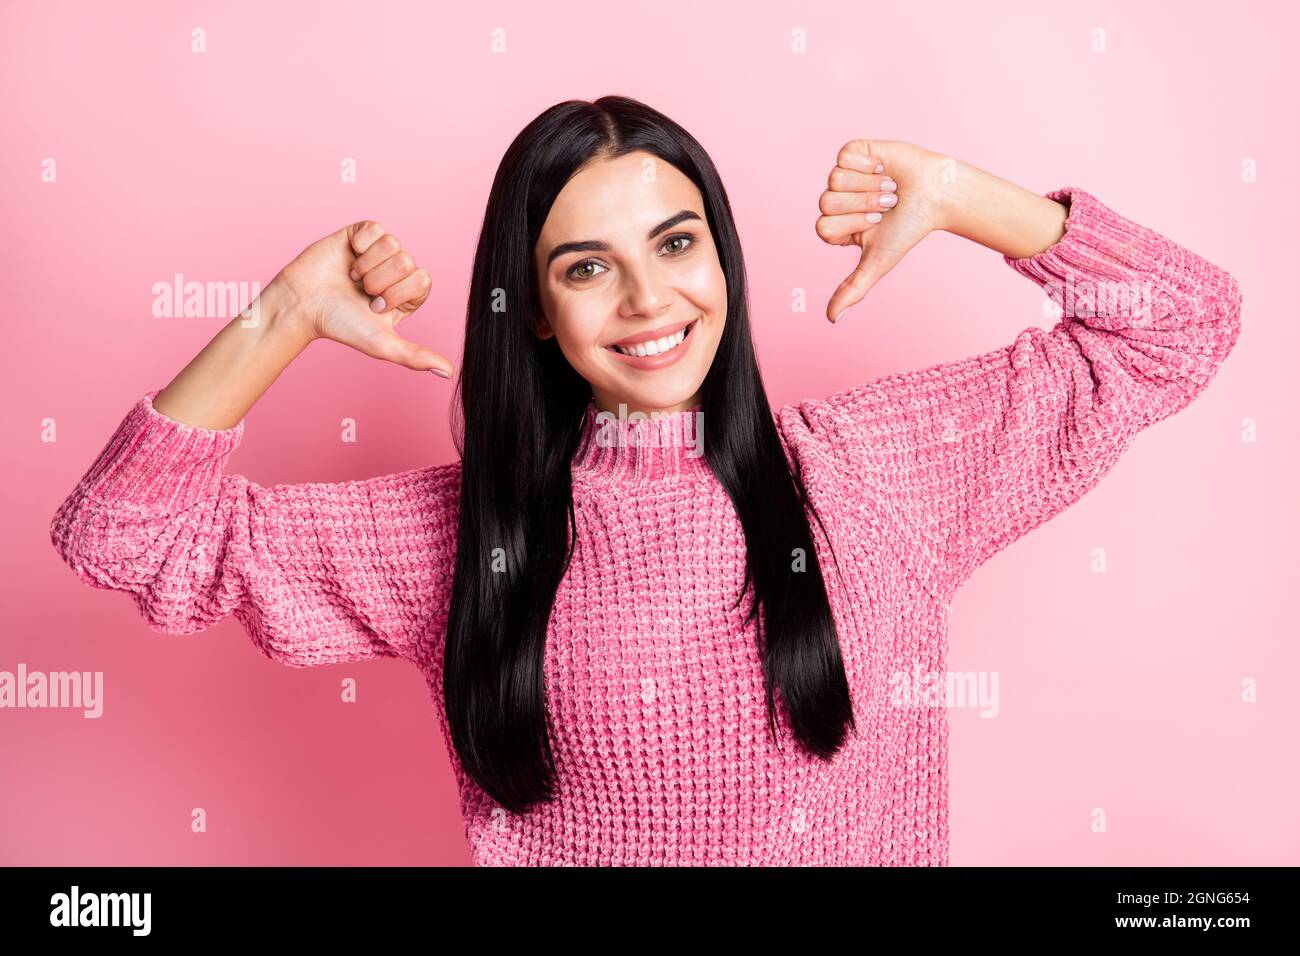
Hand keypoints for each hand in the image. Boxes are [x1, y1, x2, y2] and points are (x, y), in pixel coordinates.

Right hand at [270, 222, 453, 374]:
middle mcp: (397, 271)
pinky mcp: (361, 234)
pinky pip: (375, 229)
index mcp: (407, 294)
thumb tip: (449, 373)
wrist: (302, 304)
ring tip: (352, 278)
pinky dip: (359, 246)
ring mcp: (379, 251)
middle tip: (361, 293)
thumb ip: (416, 356)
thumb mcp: (382, 344)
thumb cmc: (341, 324)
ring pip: (393, 244)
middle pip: (408, 261)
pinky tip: (348, 258)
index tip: (375, 306)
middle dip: (380, 281)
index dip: (398, 293)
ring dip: (368, 266)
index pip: (422, 280)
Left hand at [816, 139, 947, 322]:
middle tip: (886, 205)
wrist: (935, 194)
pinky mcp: (852, 152)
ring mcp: (841, 175)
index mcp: (835, 227)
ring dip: (871, 185)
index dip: (854, 224)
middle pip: (827, 202)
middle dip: (864, 204)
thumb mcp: (879, 262)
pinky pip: (845, 157)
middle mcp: (834, 201)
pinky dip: (870, 165)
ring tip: (889, 188)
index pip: (823, 227)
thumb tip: (831, 319)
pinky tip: (884, 168)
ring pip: (835, 179)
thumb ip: (853, 289)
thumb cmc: (907, 229)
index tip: (877, 223)